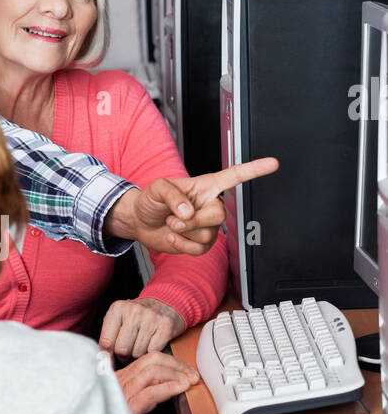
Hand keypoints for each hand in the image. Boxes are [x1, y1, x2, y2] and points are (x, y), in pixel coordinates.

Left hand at [100, 297, 185, 358]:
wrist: (165, 303)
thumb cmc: (137, 316)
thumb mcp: (118, 319)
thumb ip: (108, 336)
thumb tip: (103, 360)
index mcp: (117, 309)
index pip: (106, 342)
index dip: (108, 356)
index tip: (110, 361)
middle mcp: (133, 311)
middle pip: (122, 349)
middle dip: (124, 356)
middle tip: (128, 351)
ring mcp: (151, 317)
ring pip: (138, 352)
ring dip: (138, 354)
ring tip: (140, 345)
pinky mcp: (166, 325)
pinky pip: (153, 351)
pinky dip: (152, 352)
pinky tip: (152, 343)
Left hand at [105, 158, 278, 255]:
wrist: (139, 223)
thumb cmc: (149, 200)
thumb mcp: (156, 188)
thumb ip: (172, 195)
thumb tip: (188, 212)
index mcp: (204, 186)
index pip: (234, 177)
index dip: (254, 170)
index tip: (273, 163)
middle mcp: (209, 205)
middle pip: (220, 215)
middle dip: (194, 221)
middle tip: (173, 219)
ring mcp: (206, 226)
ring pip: (209, 234)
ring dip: (184, 233)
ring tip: (170, 225)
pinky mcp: (199, 243)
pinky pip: (201, 250)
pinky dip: (182, 246)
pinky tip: (172, 238)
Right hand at [114, 350, 199, 413]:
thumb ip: (140, 413)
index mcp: (120, 380)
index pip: (148, 360)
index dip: (171, 362)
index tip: (185, 371)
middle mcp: (119, 381)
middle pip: (152, 360)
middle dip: (177, 364)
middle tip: (192, 375)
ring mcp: (121, 392)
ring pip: (152, 371)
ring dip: (176, 374)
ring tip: (189, 382)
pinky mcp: (127, 407)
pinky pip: (150, 392)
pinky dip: (169, 388)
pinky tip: (180, 389)